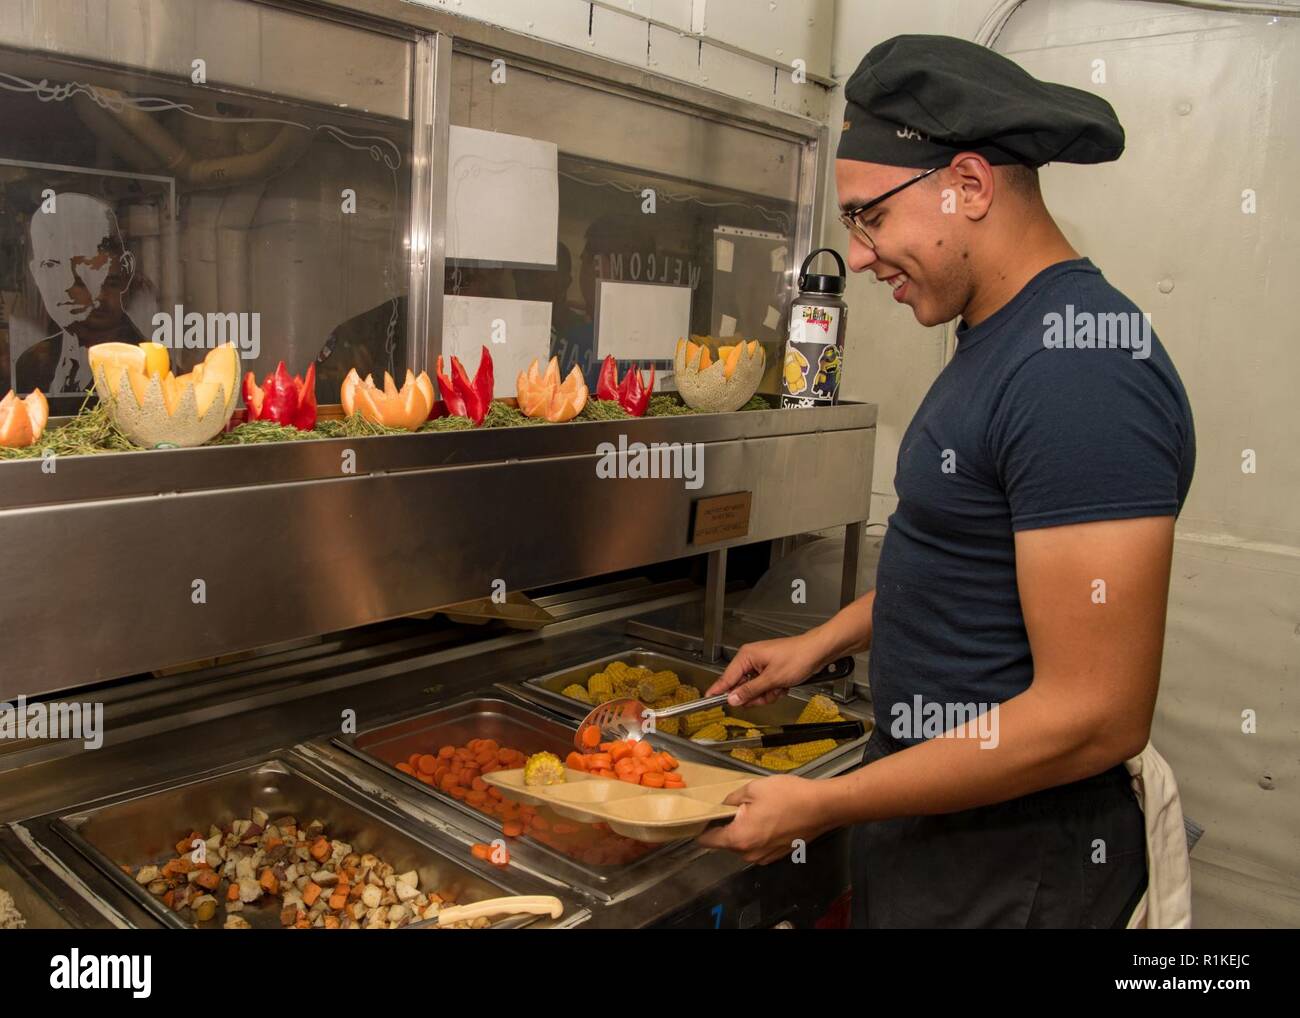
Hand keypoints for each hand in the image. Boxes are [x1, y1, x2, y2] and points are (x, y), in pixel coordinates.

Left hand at [696, 775, 832, 863]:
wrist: (822, 807)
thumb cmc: (787, 796)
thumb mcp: (753, 789)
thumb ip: (731, 799)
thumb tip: (721, 806)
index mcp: (739, 839)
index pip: (707, 840)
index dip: (701, 827)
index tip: (701, 816)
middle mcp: (750, 854)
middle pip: (725, 843)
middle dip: (725, 826)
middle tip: (731, 806)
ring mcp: (765, 857)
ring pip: (742, 845)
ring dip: (742, 830)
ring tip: (753, 809)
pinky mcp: (777, 855)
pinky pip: (757, 846)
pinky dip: (757, 834)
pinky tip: (767, 817)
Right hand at [704, 632, 828, 706]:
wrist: (818, 652)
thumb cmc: (798, 657)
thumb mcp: (772, 679)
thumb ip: (750, 690)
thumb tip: (732, 698)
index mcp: (747, 656)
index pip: (727, 677)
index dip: (718, 690)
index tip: (707, 700)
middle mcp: (751, 659)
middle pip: (742, 687)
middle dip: (755, 695)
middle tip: (767, 694)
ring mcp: (761, 665)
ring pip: (755, 689)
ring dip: (767, 693)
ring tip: (779, 688)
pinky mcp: (770, 670)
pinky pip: (765, 687)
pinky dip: (774, 690)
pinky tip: (783, 686)